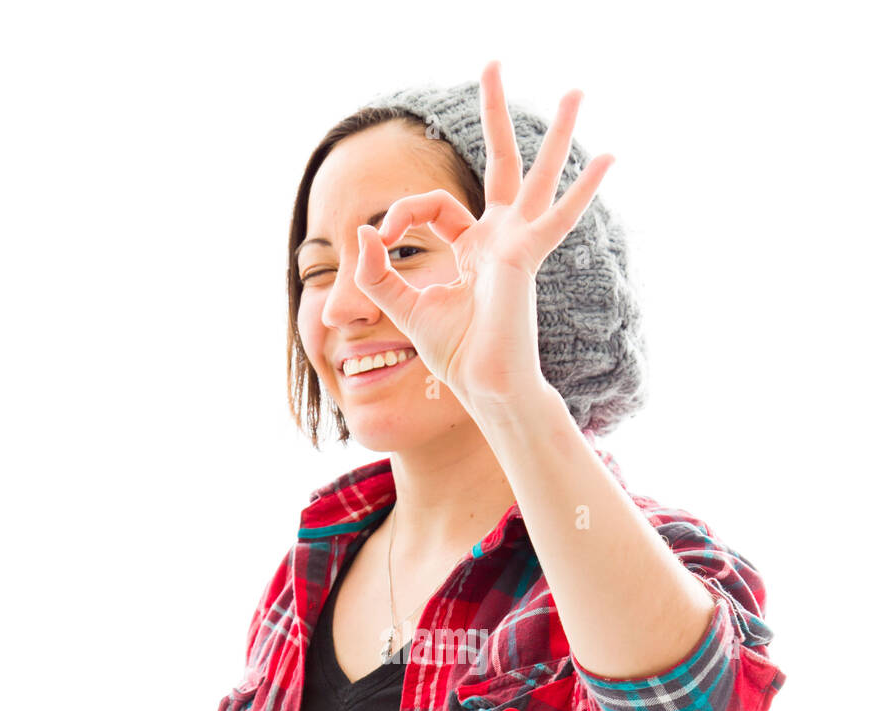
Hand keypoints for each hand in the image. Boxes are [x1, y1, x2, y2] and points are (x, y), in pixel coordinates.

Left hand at [353, 59, 614, 408]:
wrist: (483, 385)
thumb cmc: (454, 354)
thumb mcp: (402, 306)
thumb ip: (377, 271)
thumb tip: (362, 233)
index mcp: (474, 248)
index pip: (435, 206)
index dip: (402, 214)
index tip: (381, 238)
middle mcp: (501, 239)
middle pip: (501, 163)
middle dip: (495, 114)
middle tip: (492, 63)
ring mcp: (519, 244)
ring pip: (539, 176)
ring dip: (558, 133)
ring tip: (577, 92)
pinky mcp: (526, 256)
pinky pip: (559, 216)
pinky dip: (584, 189)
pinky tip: (610, 158)